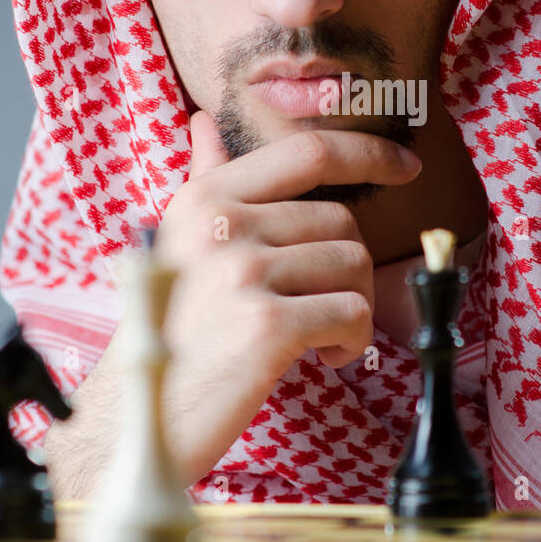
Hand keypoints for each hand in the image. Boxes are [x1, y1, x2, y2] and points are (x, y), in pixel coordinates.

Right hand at [152, 112, 421, 476]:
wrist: (135, 418)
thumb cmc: (168, 333)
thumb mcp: (177, 246)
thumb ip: (203, 182)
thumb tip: (203, 123)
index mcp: (204, 199)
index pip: (308, 151)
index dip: (368, 152)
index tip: (405, 165)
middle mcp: (222, 225)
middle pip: (342, 222)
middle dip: (349, 271)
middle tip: (319, 310)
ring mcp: (243, 272)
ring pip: (355, 266)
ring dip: (352, 308)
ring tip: (314, 336)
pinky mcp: (267, 324)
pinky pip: (354, 313)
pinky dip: (352, 341)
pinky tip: (319, 357)